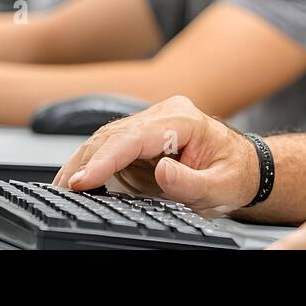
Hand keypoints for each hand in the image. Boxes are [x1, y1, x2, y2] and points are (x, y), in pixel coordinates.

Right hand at [51, 95, 259, 216]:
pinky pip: (109, 148)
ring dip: (82, 162)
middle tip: (64, 189)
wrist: (243, 167)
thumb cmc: (234, 173)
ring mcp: (150, 125)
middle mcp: (164, 116)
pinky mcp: (140, 140)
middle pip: (114, 135)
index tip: (84, 180)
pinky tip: (76, 180)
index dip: (106, 158)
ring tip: (62, 187)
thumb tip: (162, 172)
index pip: (136, 136)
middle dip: (86, 162)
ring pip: (106, 139)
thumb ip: (192, 182)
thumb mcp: (221, 185)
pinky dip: (91, 164)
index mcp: (184, 119)